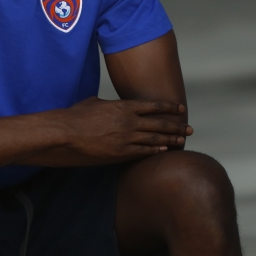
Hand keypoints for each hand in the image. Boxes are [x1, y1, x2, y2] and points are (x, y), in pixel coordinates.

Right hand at [52, 96, 192, 162]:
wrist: (65, 133)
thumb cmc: (76, 116)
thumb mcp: (94, 102)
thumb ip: (107, 104)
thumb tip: (108, 104)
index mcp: (124, 106)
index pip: (154, 106)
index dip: (169, 108)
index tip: (180, 109)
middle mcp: (129, 122)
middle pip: (160, 124)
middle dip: (176, 126)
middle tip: (189, 128)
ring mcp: (126, 138)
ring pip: (155, 138)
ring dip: (170, 140)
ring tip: (182, 140)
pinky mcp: (120, 153)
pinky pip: (142, 151)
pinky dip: (155, 150)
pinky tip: (164, 150)